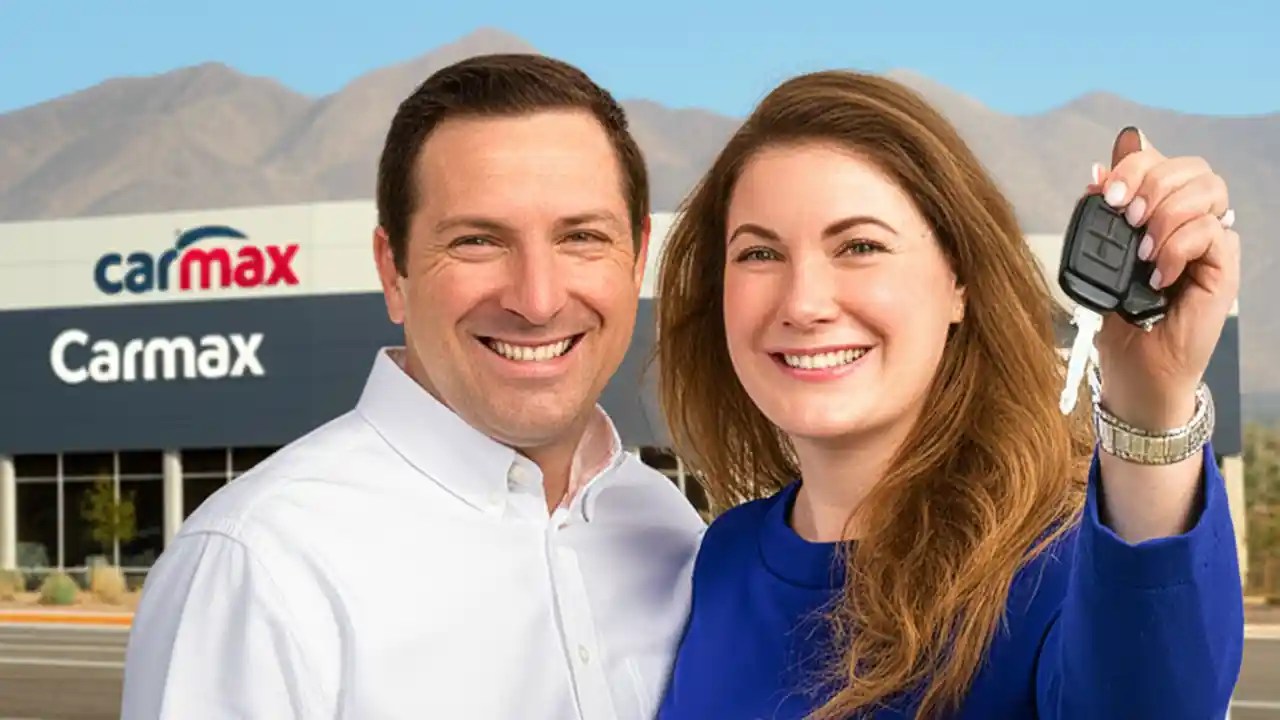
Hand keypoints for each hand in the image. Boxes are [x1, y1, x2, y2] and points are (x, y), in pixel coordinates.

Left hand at [1086, 127, 1238, 429]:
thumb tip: (1098, 172)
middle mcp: (1190, 220)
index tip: (1109, 191)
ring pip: (1208, 190)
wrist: (1134, 370)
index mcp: (1160, 210)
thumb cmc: (1118, 318)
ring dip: (1168, 213)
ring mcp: (1209, 243)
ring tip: (1142, 251)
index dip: (1135, 163)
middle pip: (1192, 167)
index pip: (1161, 160)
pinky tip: (1158, 275)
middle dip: (1152, 181)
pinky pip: (1213, 232)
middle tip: (1127, 215)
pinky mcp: (1222, 269)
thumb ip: (1103, 216)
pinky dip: (1179, 248)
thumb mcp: (1100, 260)